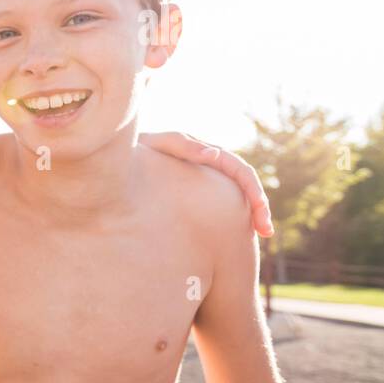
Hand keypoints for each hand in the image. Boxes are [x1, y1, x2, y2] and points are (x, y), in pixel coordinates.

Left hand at [139, 131, 273, 236]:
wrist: (118, 161)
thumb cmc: (136, 152)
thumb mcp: (156, 145)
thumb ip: (182, 146)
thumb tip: (214, 153)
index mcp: (206, 153)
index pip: (239, 170)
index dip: (252, 189)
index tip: (260, 209)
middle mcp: (211, 166)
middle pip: (244, 185)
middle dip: (259, 206)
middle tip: (266, 231)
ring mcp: (205, 181)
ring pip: (236, 197)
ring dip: (251, 214)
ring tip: (263, 235)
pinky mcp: (197, 196)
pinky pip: (222, 207)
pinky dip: (233, 219)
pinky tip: (238, 237)